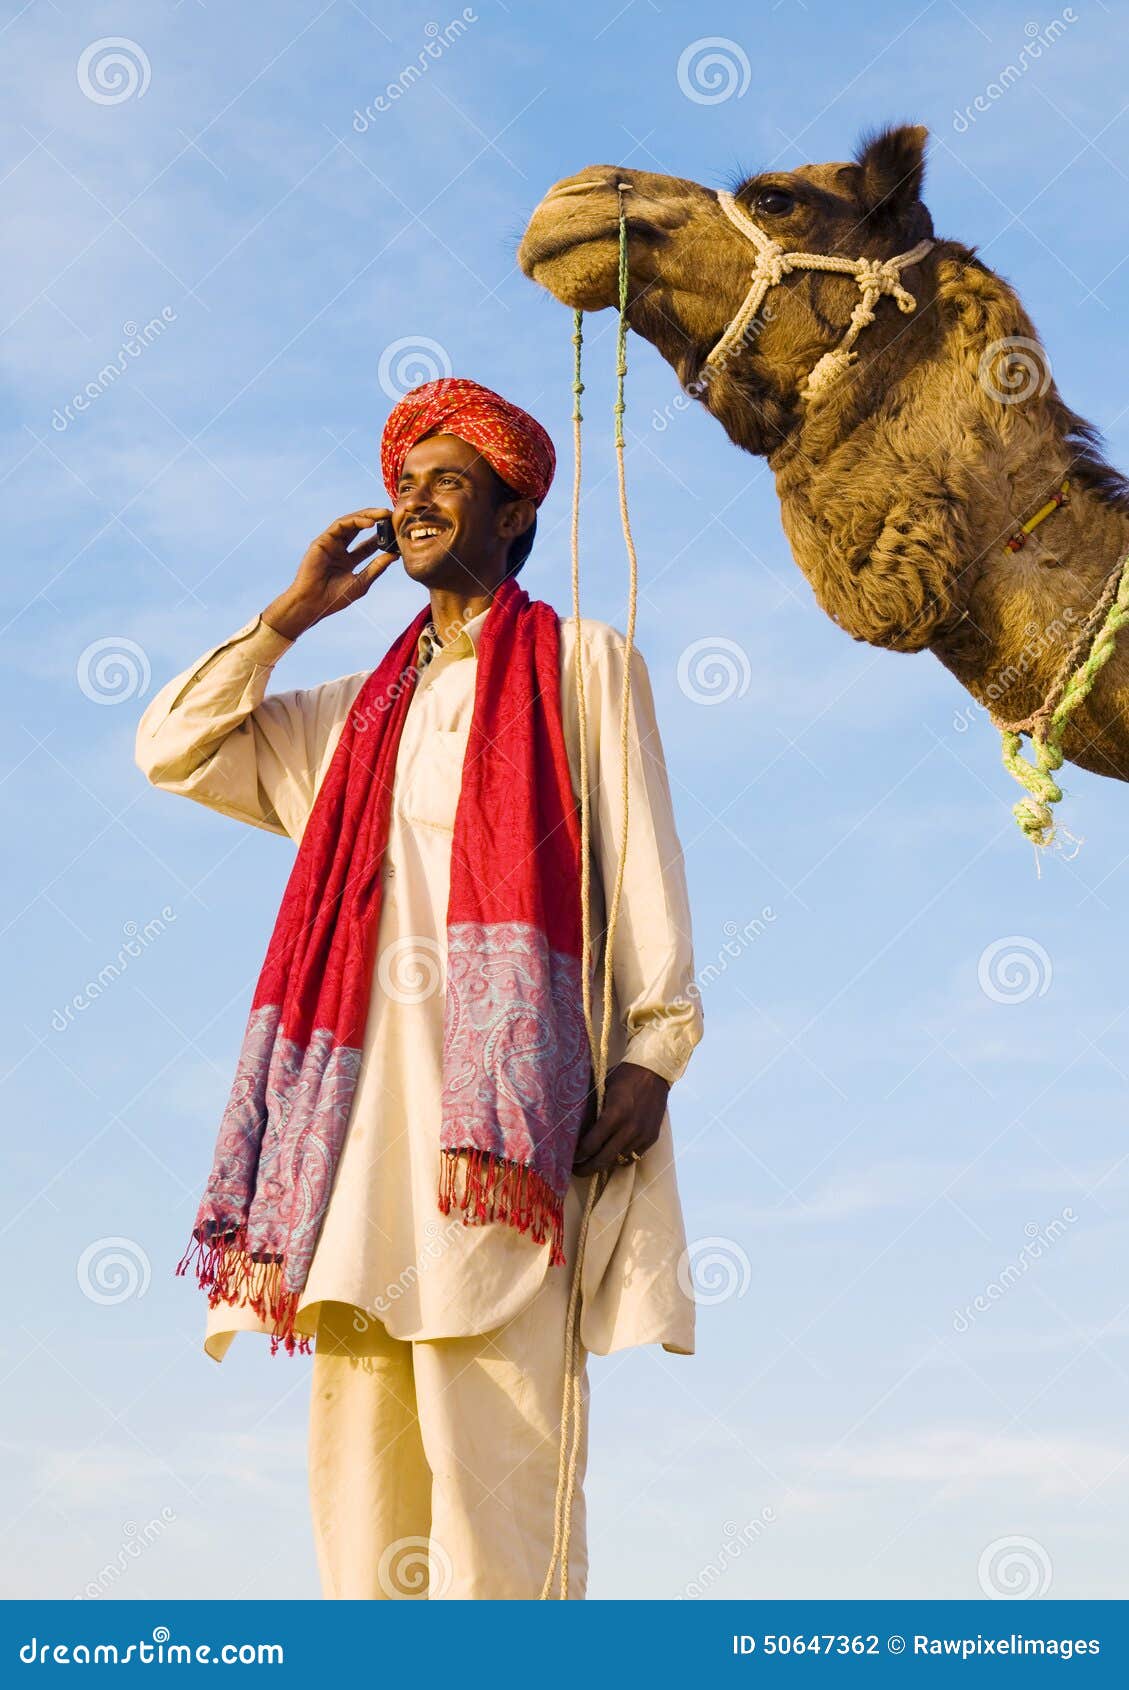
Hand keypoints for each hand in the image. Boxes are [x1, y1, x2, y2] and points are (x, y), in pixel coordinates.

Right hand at [262, 508, 397, 639]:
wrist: (314, 603)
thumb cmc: (335, 598)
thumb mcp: (362, 582)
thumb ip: (377, 567)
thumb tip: (394, 555)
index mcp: (348, 561)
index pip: (368, 545)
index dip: (382, 537)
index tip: (397, 533)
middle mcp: (340, 550)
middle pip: (360, 529)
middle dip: (376, 520)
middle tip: (392, 515)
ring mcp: (331, 544)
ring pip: (351, 523)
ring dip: (368, 516)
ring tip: (384, 514)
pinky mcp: (323, 540)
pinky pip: (341, 525)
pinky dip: (356, 521)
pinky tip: (370, 523)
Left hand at [572, 1061, 668, 1176]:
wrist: (654, 1072)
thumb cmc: (623, 1077)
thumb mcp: (601, 1087)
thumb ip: (588, 1109)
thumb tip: (569, 1127)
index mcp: (615, 1114)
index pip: (591, 1145)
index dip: (577, 1156)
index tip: (569, 1158)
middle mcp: (630, 1128)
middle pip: (603, 1160)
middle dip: (586, 1169)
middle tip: (576, 1171)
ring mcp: (643, 1135)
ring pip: (617, 1160)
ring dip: (603, 1164)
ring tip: (591, 1162)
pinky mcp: (651, 1138)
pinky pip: (632, 1157)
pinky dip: (620, 1158)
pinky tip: (611, 1154)